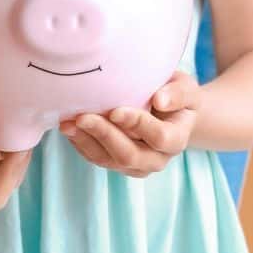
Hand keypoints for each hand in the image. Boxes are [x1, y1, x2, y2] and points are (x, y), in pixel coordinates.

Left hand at [59, 72, 199, 177]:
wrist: (169, 111)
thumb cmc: (175, 94)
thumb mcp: (185, 87)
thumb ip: (178, 92)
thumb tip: (160, 99)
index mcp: (177, 138)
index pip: (159, 137)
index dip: (137, 125)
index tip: (115, 110)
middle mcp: (158, 158)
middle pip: (130, 155)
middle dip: (104, 135)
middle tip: (82, 117)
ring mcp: (137, 165)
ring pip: (109, 161)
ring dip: (86, 142)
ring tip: (67, 123)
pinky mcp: (119, 165)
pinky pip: (98, 159)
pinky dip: (81, 144)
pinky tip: (69, 128)